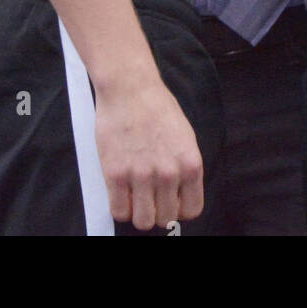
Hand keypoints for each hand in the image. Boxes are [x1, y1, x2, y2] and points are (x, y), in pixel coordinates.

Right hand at [94, 77, 203, 230]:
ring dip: (138, 212)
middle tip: (148, 196)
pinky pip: (119, 211)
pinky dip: (120, 207)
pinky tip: (119, 191)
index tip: (168, 199)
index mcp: (190, 165)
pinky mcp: (116, 173)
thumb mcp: (184, 136)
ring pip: (143, 221)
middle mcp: (169, 174)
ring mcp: (141, 175)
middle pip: (166, 219)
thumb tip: (179, 194)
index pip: (191, 211)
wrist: (129, 86)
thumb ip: (184, 167)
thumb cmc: (156, 106)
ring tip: (133, 195)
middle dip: (157, 211)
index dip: (178, 208)